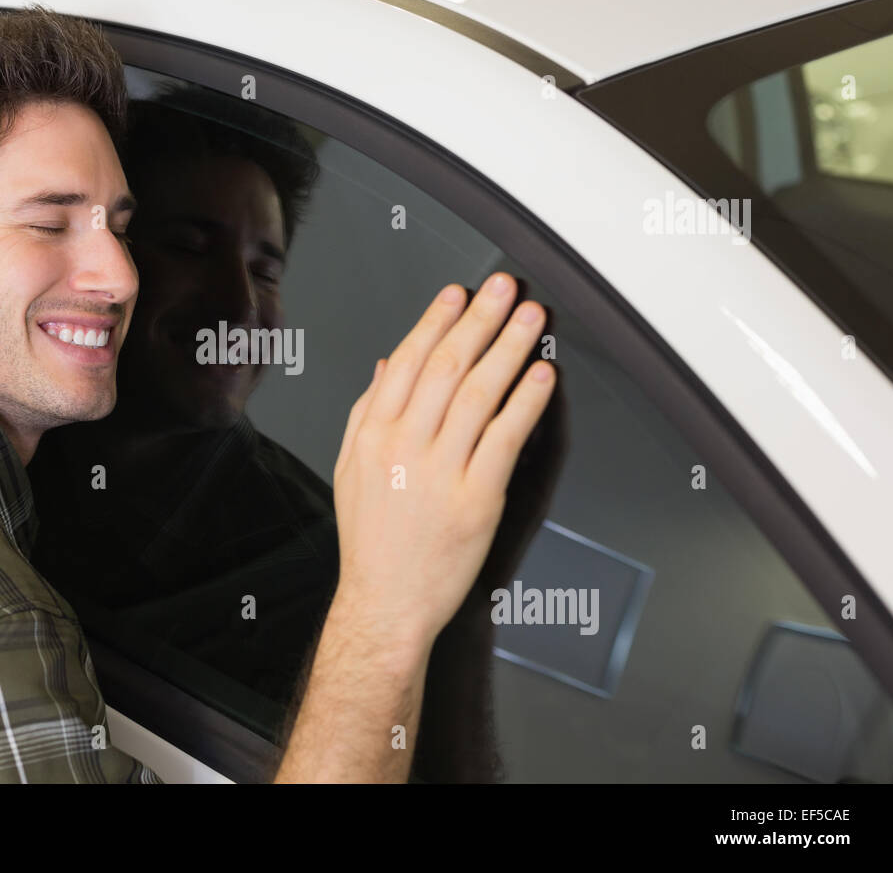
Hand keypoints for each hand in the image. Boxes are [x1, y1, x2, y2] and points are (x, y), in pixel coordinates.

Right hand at [331, 273, 556, 647]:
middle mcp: (404, 447)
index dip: (436, 321)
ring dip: (509, 349)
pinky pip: (505, 438)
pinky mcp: (476, 499)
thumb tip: (385, 365)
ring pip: (478, 394)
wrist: (386, 604)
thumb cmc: (373, 542)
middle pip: (445, 367)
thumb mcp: (351, 470)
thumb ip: (367, 412)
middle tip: (503, 287)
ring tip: (531, 319)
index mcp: (373, 435)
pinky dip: (525, 402)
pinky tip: (541, 376)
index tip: (458, 293)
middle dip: (479, 319)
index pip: (407, 361)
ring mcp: (440, 473)